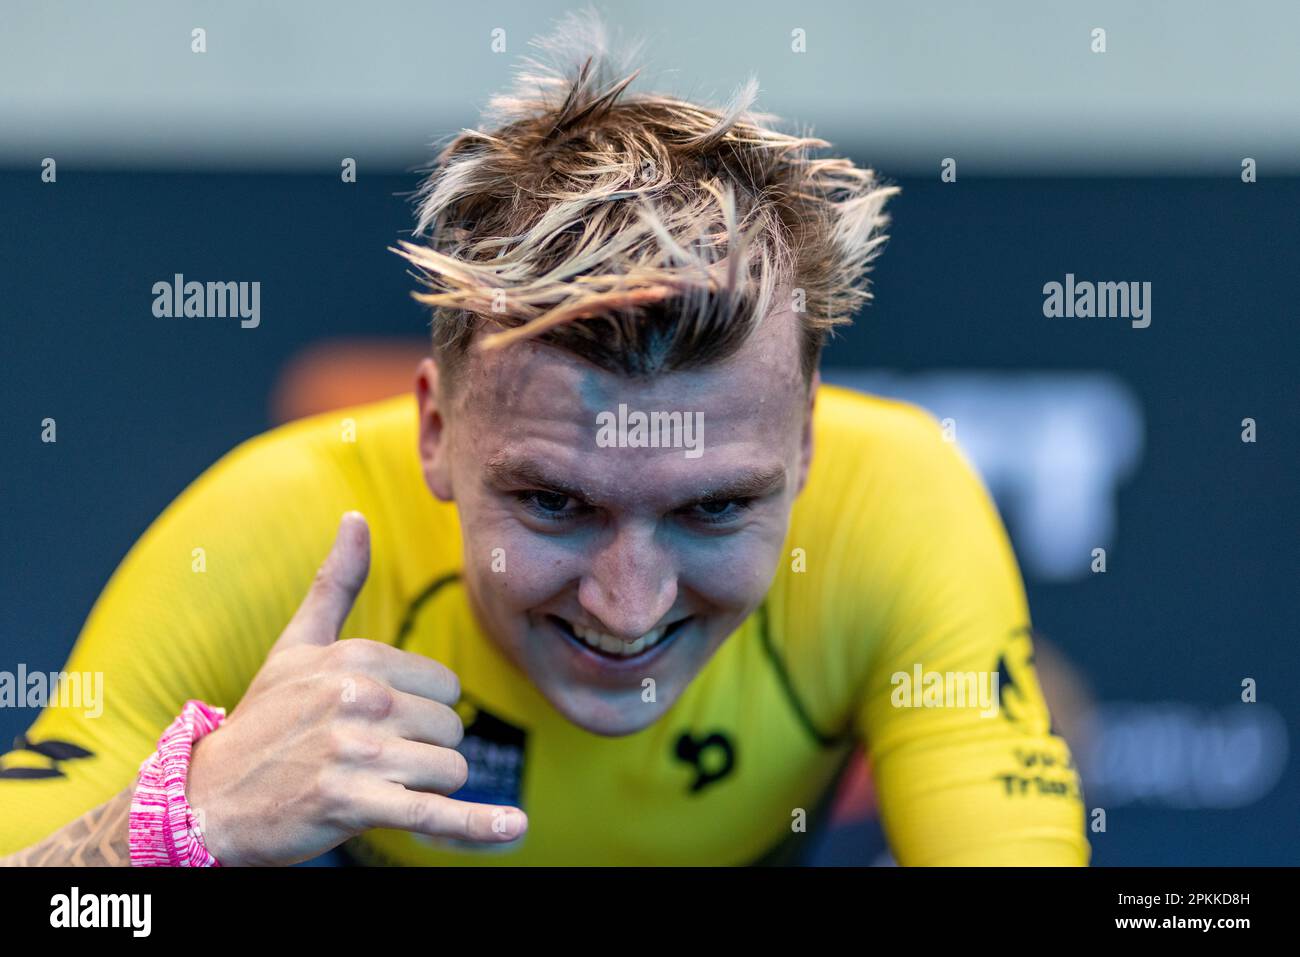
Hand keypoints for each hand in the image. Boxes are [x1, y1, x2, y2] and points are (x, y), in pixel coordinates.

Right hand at [186, 511, 525, 865]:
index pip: (445, 687)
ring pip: (448, 770)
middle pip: (451, 729)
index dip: (421, 712)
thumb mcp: (297, 645)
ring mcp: (355, 751)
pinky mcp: (351, 803)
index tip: (376, 723)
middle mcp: (358, 697)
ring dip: (423, 788)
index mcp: (354, 656)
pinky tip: (514, 828)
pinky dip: (476, 826)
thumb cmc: (263, 720)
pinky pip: (432, 813)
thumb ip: (336, 581)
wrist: (206, 799)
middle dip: (423, 751)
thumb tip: (356, 516)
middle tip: (367, 760)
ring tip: (371, 786)